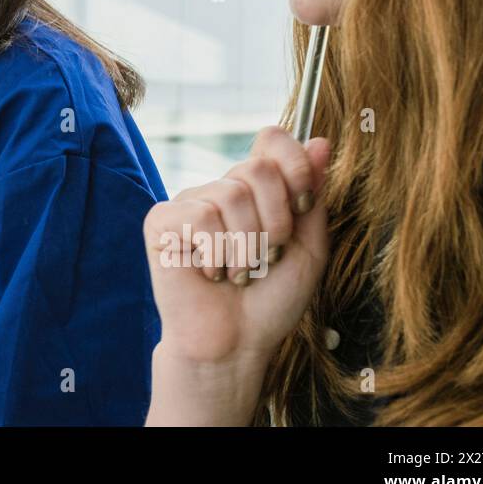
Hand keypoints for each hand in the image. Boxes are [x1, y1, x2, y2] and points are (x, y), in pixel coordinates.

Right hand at [143, 126, 331, 368]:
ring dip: (246, 246)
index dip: (295, 167)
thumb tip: (321, 141)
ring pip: (230, 194)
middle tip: (267, 256)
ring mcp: (189, 203)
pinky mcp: (161, 221)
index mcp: (256, 189)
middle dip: (276, 222)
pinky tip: (209, 272)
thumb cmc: (270, 301)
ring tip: (238, 272)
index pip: (272, 139)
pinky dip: (215, 253)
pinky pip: (199, 216)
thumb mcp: (309, 247)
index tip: (302, 205)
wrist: (236, 344)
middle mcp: (221, 189)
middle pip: (257, 168)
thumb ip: (313, 194)